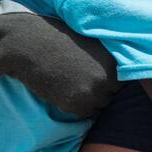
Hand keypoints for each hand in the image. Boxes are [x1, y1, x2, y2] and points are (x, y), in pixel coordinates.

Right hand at [0, 1, 120, 116]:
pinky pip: (84, 114)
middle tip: (82, 81)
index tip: (99, 78)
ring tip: (71, 84)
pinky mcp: (76, 104)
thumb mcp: (89, 42)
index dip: (111, 82)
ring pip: (99, 107)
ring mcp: (93, 92)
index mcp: (114, 59)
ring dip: (89, 101)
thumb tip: (119, 76)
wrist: (27, 44)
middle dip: (101, 92)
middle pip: (114, 97)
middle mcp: (108, 77)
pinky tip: (62, 90)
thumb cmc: (55, 38)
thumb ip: (105, 60)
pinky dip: (74, 106)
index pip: (124, 82)